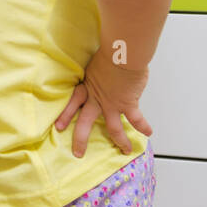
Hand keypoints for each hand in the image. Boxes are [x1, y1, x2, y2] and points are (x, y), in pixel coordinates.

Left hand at [54, 44, 152, 158]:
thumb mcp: (95, 64)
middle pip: (85, 122)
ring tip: (125, 151)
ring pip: (113, 128)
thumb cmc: (110, 53)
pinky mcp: (127, 103)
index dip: (66, 114)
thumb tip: (102, 76)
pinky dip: (143, 126)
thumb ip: (97, 74)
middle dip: (81, 139)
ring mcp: (112, 104)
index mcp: (87, 88)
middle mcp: (97, 99)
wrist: (121, 53)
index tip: (58, 127)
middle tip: (78, 153)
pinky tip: (148, 133)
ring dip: (119, 141)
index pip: (72, 103)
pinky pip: (136, 119)